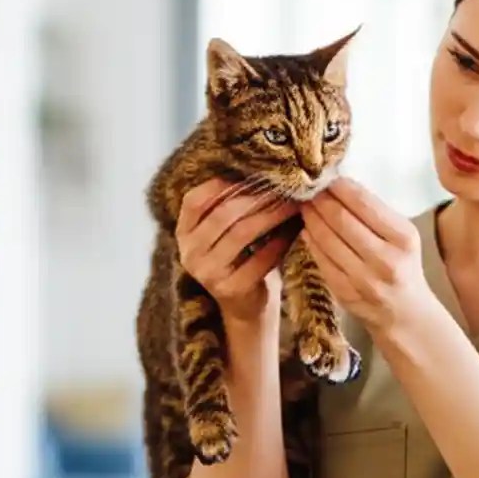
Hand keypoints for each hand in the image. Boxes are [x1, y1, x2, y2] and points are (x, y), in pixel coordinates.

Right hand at [176, 178, 298, 322]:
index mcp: (184, 233)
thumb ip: (232, 206)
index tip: (252, 174)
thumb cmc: (240, 259)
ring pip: (242, 233)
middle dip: (257, 196)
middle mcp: (189, 253)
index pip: (194, 200)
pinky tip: (295, 230)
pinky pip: (260, 258)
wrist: (246, 306)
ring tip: (292, 204)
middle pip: (223, 214)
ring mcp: (208, 273)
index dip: (221, 184)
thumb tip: (263, 171)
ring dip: (272, 214)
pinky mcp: (231, 289)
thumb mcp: (226, 233)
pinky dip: (280, 241)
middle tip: (284, 187)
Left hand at [299, 178, 434, 331]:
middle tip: (308, 189)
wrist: (405, 314)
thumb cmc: (404, 266)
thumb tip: (339, 187)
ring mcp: (363, 279)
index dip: (339, 187)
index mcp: (402, 238)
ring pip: (326, 240)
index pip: (363, 203)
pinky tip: (307, 229)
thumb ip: (376, 214)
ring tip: (304, 206)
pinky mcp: (345, 293)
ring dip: (311, 218)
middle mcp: (385, 259)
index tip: (327, 177)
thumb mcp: (403, 236)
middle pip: (341, 219)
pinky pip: (321, 260)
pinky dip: (311, 241)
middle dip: (320, 200)